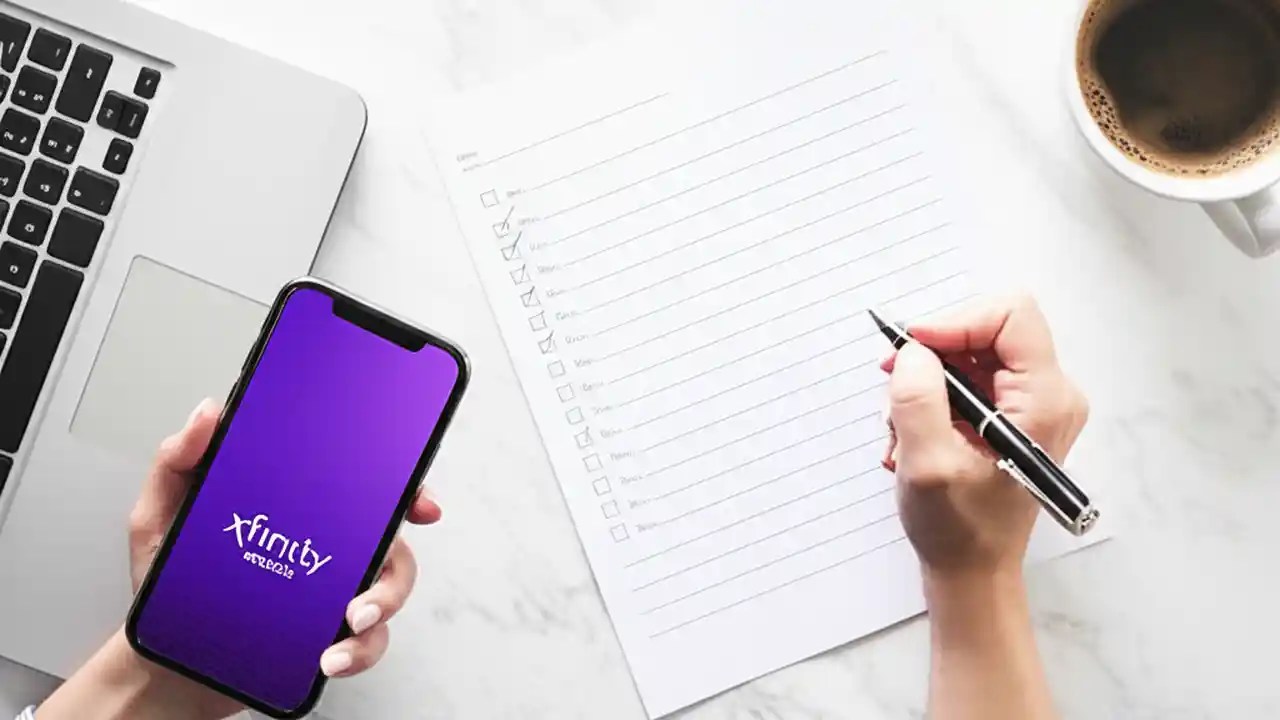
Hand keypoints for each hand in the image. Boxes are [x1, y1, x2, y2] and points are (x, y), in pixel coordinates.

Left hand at [125, 398, 443, 710]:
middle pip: (391, 543)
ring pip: (388, 592)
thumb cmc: (169, 587)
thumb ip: (177, 462)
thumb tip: (208, 413)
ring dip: (380, 609)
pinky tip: (333, 656)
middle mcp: (326, 548)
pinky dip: (360, 651)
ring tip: (347, 627)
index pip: (361, 487)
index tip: (418, 499)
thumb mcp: (159, 516)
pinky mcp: (328, 637)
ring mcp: (330, 594)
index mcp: (300, 510)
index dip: (402, 487)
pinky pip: (368, 643)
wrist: (162, 660)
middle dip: (398, 567)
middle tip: (368, 591)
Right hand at [880, 294, 1088, 582]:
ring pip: (972, 353)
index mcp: (1044, 401)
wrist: (974, 570)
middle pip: (988, 329)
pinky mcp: (1013, 414)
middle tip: (894, 383)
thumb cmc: (960, 529)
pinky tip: (915, 435)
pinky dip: (934, 397)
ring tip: (903, 427)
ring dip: (927, 382)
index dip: (955, 321)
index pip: (1010, 315)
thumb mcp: (927, 463)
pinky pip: (969, 378)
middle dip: (933, 354)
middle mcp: (1049, 394)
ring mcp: (1032, 404)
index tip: (913, 347)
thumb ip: (917, 398)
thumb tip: (913, 350)